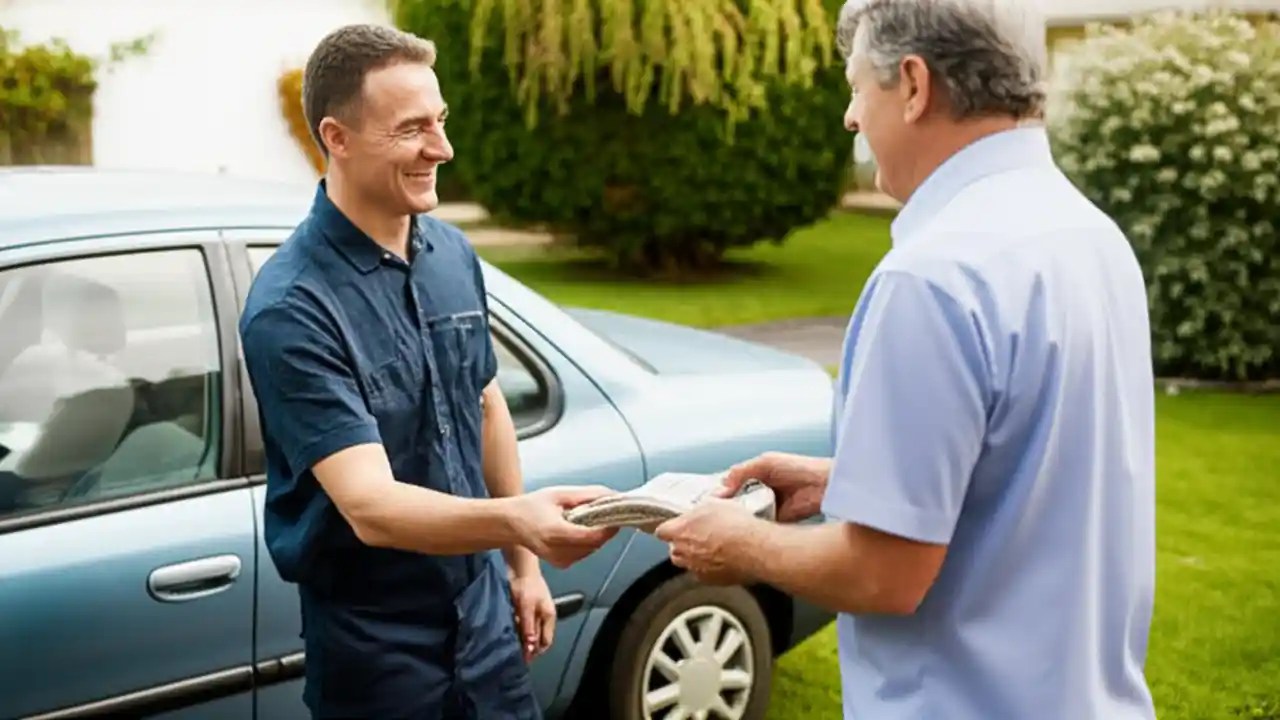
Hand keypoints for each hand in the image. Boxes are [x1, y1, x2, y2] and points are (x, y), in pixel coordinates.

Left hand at [508, 568, 555, 661]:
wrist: (517, 566)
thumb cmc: (526, 585)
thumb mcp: (527, 607)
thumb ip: (528, 627)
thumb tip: (530, 647)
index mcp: (548, 616)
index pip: (545, 641)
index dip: (536, 651)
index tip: (525, 659)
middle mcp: (542, 616)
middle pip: (536, 638)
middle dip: (527, 647)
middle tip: (515, 656)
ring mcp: (532, 612)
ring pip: (527, 632)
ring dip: (520, 638)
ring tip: (509, 646)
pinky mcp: (522, 608)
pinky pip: (520, 624)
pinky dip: (515, 629)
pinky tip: (507, 633)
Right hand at [512, 485, 619, 568]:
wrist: (511, 523)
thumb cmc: (531, 507)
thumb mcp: (559, 494)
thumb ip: (587, 495)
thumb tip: (611, 495)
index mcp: (554, 532)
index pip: (591, 536)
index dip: (608, 528)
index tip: (616, 517)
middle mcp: (556, 551)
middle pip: (594, 544)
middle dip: (603, 530)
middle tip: (603, 514)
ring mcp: (559, 560)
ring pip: (591, 550)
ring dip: (595, 536)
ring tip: (585, 521)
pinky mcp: (561, 564)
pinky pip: (584, 554)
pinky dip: (586, 542)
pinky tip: (576, 531)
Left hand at [655, 499, 759, 585]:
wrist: (753, 548)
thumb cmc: (734, 524)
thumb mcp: (715, 503)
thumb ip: (702, 506)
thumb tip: (704, 504)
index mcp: (679, 532)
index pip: (661, 532)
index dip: (670, 529)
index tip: (676, 526)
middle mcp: (683, 553)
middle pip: (674, 550)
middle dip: (682, 545)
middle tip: (698, 536)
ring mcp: (697, 569)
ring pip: (689, 564)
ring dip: (696, 558)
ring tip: (713, 549)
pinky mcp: (712, 581)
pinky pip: (706, 575)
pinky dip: (711, 569)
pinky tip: (724, 560)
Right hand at [714, 452, 829, 522]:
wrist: (824, 486)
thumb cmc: (800, 468)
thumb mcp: (766, 463)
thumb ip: (742, 471)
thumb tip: (721, 485)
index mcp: (754, 475)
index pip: (729, 485)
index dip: (718, 493)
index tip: (706, 502)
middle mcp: (758, 492)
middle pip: (734, 503)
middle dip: (725, 508)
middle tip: (712, 516)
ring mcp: (766, 507)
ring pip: (744, 515)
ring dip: (737, 519)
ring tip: (724, 524)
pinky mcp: (775, 521)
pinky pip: (758, 526)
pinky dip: (751, 528)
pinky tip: (742, 531)